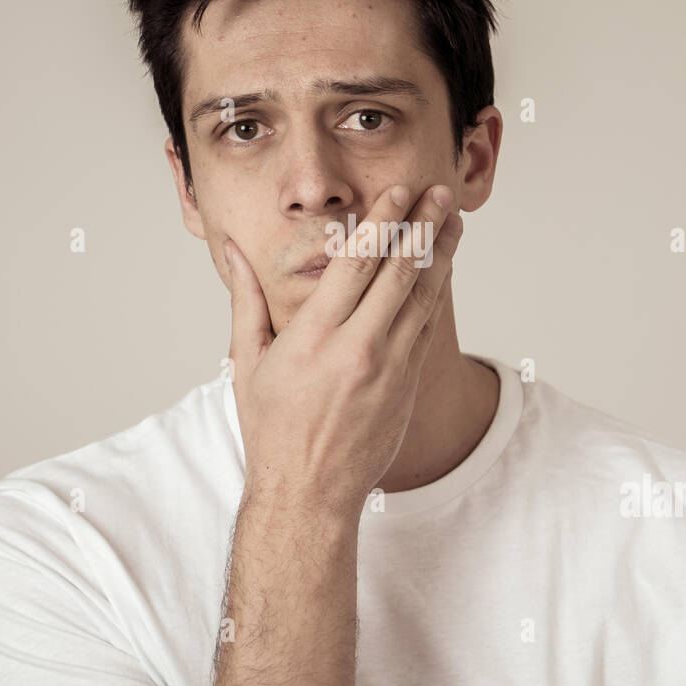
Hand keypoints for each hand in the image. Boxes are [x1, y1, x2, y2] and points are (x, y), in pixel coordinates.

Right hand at [222, 184, 462, 518]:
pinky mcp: (406, 385)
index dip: (381, 221)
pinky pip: (426, 327)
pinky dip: (437, 293)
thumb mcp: (246, 362)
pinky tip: (444, 269)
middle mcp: (358, 348)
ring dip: (441, 254)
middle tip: (439, 192)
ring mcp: (389, 368)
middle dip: (422, 226)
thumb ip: (246, 300)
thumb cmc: (272, 429)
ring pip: (422, 297)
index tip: (397, 191)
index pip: (356, 264)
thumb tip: (231, 250)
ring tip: (454, 221)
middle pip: (399, 272)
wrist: (309, 494)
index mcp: (315, 337)